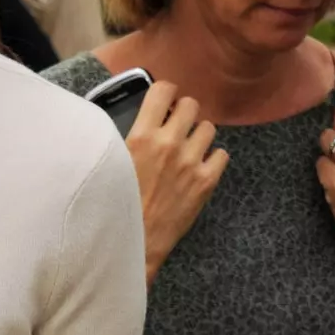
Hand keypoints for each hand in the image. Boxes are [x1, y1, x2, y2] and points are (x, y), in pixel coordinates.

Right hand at [127, 82, 229, 280]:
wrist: (132, 244)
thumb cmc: (115, 206)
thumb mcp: (112, 165)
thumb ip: (128, 139)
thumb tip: (142, 121)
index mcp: (141, 135)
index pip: (164, 90)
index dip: (166, 94)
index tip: (165, 103)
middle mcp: (169, 143)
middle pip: (190, 105)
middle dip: (183, 114)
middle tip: (177, 127)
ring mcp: (190, 162)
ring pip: (208, 127)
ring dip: (198, 136)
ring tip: (188, 150)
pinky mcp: (206, 182)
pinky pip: (222, 154)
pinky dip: (213, 159)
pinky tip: (199, 169)